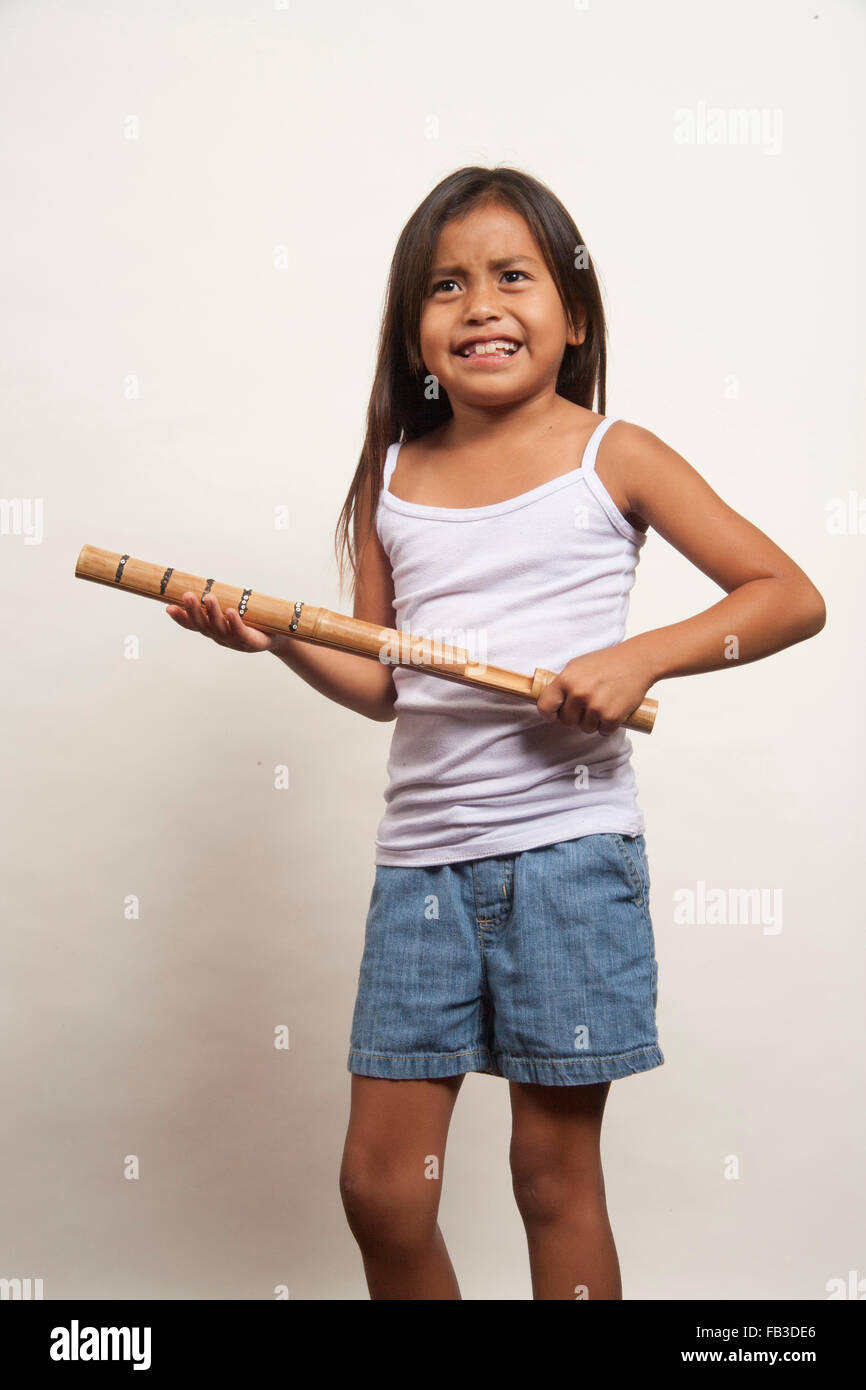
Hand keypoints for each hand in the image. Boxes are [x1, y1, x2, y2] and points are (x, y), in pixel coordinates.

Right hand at [165, 591, 276, 652]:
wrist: (276, 636)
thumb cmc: (251, 620)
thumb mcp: (230, 610)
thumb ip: (218, 602)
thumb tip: (203, 582)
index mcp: (213, 630)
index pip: (193, 625)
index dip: (180, 618)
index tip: (168, 607)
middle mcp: (220, 637)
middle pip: (203, 626)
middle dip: (194, 610)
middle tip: (187, 595)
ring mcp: (235, 641)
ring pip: (220, 628)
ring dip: (213, 612)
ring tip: (208, 597)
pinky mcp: (251, 643)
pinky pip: (241, 632)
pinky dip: (234, 622)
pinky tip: (231, 611)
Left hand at [536, 644, 654, 734]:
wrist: (637, 661)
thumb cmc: (607, 662)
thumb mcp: (577, 666)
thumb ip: (563, 684)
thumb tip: (551, 702)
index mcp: (566, 679)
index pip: (545, 707)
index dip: (549, 714)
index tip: (555, 714)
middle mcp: (579, 693)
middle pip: (566, 721)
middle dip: (575, 718)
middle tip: (587, 706)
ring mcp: (595, 706)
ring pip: (585, 728)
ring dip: (593, 722)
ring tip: (602, 705)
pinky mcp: (611, 717)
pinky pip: (603, 731)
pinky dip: (608, 726)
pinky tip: (613, 711)